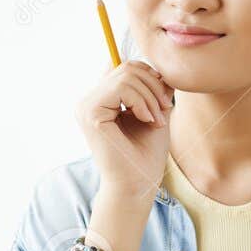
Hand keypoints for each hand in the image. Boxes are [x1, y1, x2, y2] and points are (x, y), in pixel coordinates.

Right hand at [76, 59, 174, 200]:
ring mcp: (86, 106)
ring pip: (126, 75)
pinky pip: (121, 88)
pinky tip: (147, 120)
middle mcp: (89, 101)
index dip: (149, 75)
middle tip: (165, 109)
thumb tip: (158, 65)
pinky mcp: (90, 113)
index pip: (124, 67)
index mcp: (101, 100)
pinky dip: (142, 101)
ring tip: (157, 119)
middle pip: (127, 67)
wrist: (138, 184)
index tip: (164, 99)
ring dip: (151, 96)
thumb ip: (152, 88)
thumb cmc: (146, 154)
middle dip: (153, 85)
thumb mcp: (154, 112)